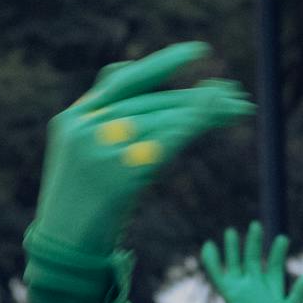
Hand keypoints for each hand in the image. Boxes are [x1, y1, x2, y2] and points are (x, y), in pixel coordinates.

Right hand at [26, 42, 253, 302]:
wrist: (63, 251)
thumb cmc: (80, 211)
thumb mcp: (84, 161)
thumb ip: (106, 123)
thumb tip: (135, 82)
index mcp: (72, 119)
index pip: (121, 80)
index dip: (162, 63)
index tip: (200, 51)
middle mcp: (83, 126)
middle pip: (151, 101)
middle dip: (196, 97)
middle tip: (235, 94)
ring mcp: (99, 147)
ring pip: (162, 118)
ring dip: (205, 111)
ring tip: (239, 107)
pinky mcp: (119, 171)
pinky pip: (165, 140)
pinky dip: (193, 126)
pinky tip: (216, 118)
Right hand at [200, 222, 302, 302]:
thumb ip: (298, 294)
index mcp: (272, 288)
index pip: (276, 265)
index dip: (278, 252)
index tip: (282, 238)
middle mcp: (256, 285)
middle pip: (254, 259)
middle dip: (255, 243)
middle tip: (255, 226)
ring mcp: (242, 289)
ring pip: (236, 264)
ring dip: (233, 249)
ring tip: (231, 232)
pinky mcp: (230, 295)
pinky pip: (219, 275)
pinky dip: (213, 262)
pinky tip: (208, 246)